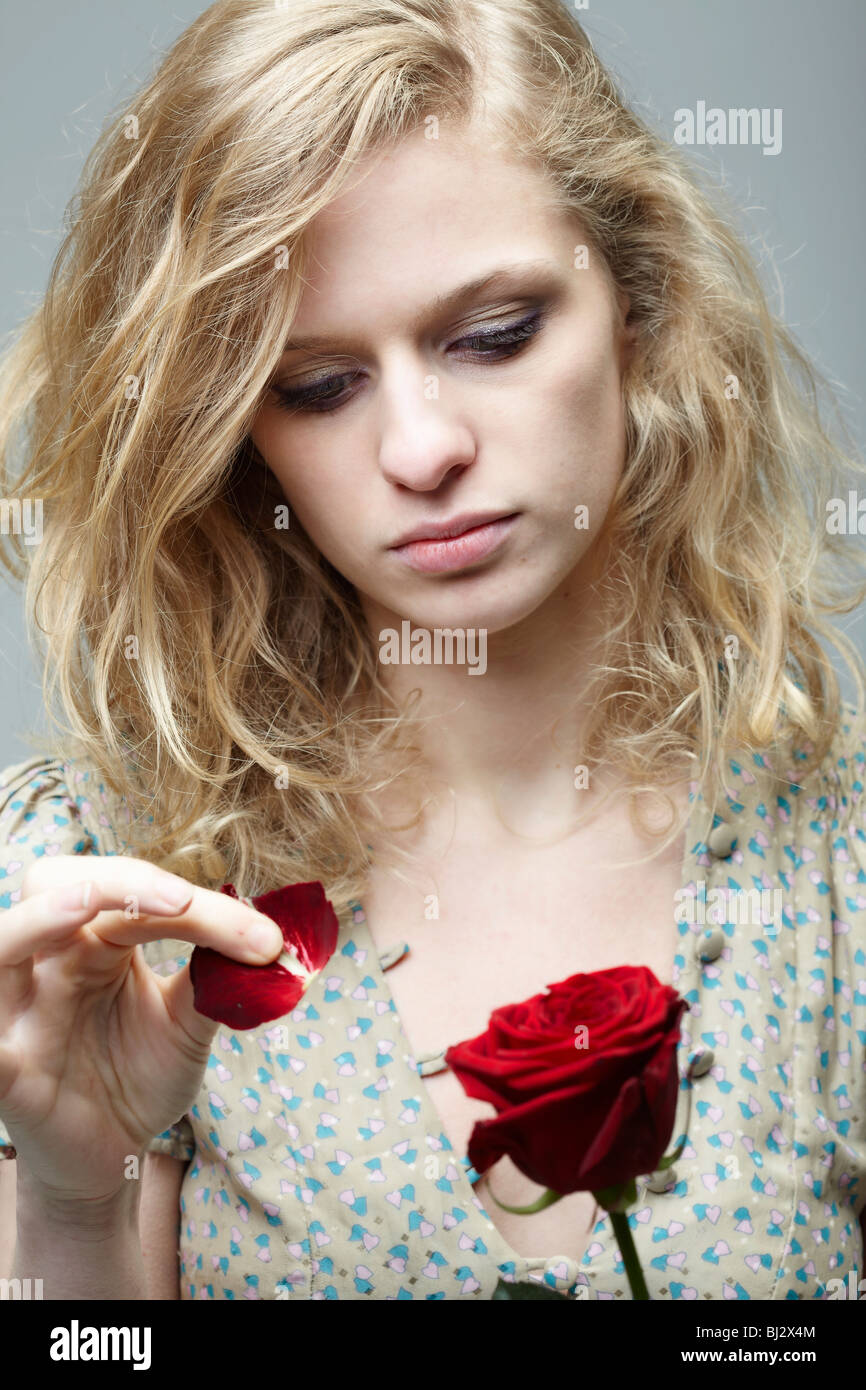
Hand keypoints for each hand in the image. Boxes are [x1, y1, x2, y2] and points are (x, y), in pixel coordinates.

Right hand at [0, 855, 282, 1205]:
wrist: (112, 1156)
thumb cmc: (140, 1077)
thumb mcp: (189, 1023)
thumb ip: (219, 980)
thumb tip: (275, 944)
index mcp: (96, 942)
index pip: (136, 896)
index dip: (201, 907)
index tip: (264, 940)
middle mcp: (52, 964)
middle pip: (55, 884)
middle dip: (116, 881)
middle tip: (182, 901)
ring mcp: (21, 1013)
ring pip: (3, 944)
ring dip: (41, 917)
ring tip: (87, 906)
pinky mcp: (9, 1072)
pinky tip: (12, 1035)